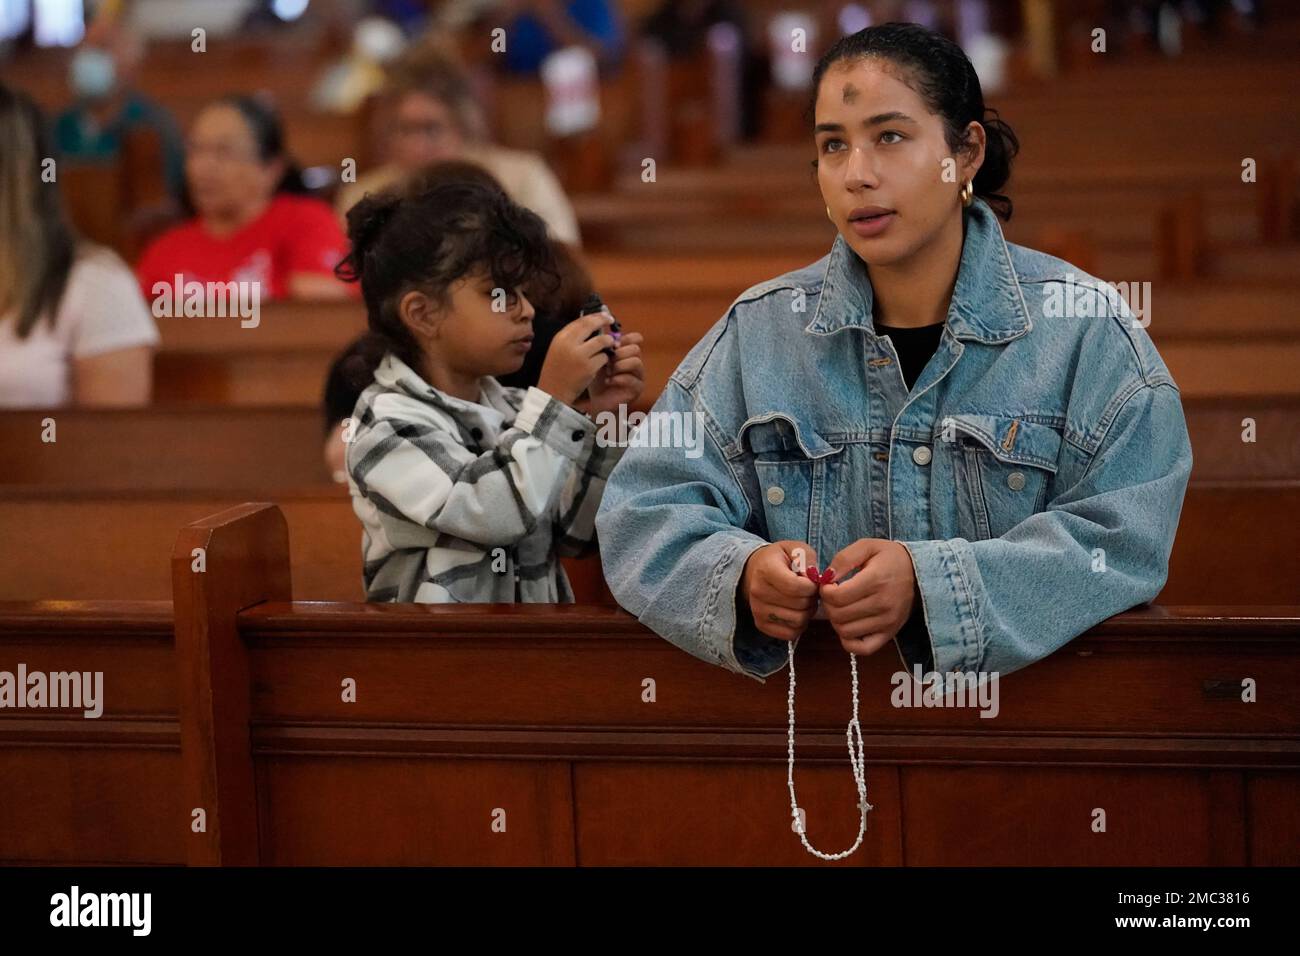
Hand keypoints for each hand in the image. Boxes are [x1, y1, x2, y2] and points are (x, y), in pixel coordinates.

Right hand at [536, 310, 616, 405]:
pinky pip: (604, 358)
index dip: (595, 316)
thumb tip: (592, 322)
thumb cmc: (557, 370)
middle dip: (604, 321)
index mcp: (561, 338)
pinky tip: (600, 364)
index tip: (604, 315)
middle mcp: (569, 344)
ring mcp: (580, 355)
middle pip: (592, 325)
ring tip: (608, 347)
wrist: (553, 392)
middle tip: (611, 321)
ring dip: (608, 343)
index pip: (581, 320)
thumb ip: (572, 337)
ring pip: (602, 341)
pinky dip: (605, 360)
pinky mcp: (589, 368)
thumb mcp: (558, 349)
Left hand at [586, 326, 643, 416]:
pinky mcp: (637, 388)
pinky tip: (608, 381)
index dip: (626, 338)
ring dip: (619, 365)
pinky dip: (618, 379)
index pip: (635, 338)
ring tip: (608, 372)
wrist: (597, 401)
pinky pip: (632, 379)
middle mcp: (635, 362)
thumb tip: (601, 330)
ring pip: (636, 362)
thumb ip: (601, 346)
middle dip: (619, 353)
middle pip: (635, 348)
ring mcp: (638, 375)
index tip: (614, 344)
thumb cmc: (596, 380)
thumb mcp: (596, 359)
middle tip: (607, 361)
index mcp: (626, 353)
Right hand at [738, 540, 819, 641]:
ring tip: (802, 600)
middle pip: (800, 605)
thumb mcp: (795, 549)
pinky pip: (791, 633)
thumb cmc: (780, 560)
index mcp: (766, 570)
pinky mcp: (761, 624)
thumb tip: (813, 577)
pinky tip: (795, 611)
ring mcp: (758, 610)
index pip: (797, 587)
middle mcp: (758, 592)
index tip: (811, 581)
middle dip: (811, 598)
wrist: (755, 571)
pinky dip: (799, 624)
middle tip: (808, 591)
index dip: (812, 586)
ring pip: (798, 620)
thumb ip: (807, 558)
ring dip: (807, 612)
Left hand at [819, 539, 917, 655]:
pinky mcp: (889, 634)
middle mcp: (883, 604)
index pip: (837, 597)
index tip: (829, 584)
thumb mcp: (867, 546)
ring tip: (842, 607)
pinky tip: (849, 625)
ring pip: (845, 632)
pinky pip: (862, 649)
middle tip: (833, 595)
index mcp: (876, 580)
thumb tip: (826, 577)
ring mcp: (887, 622)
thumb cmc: (889, 558)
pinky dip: (849, 641)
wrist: (919, 572)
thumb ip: (844, 558)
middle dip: (828, 604)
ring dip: (836, 621)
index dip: (825, 591)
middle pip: (838, 615)